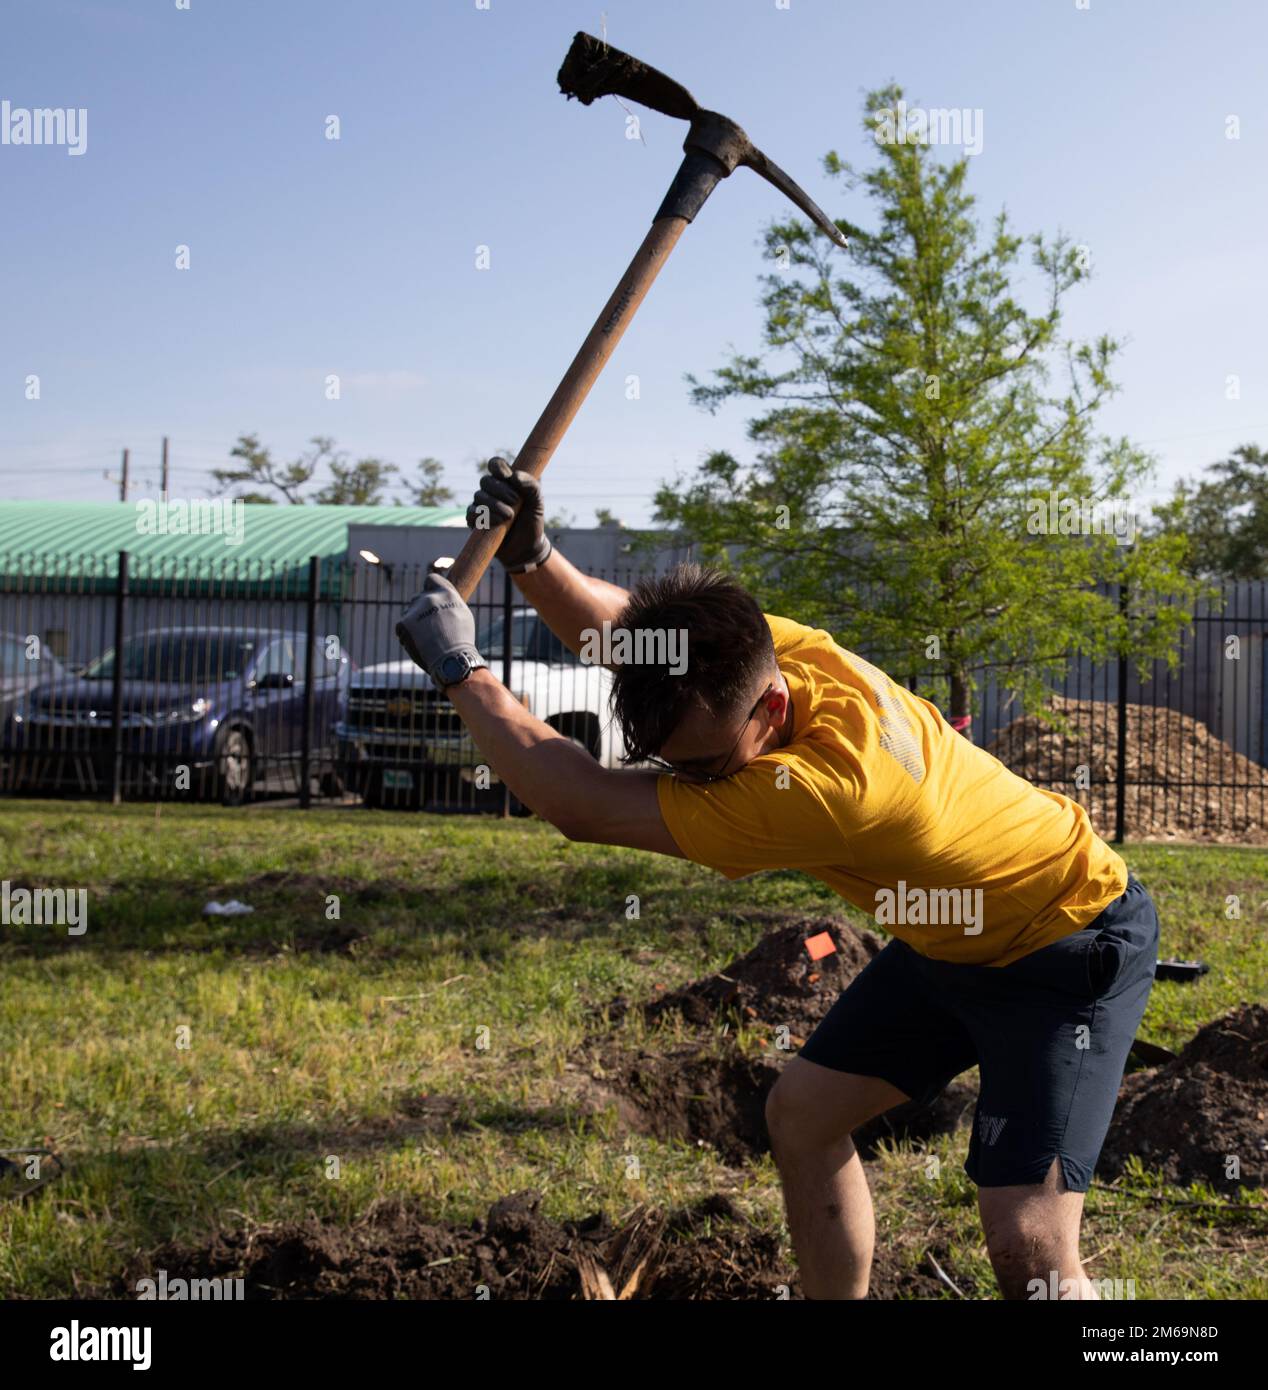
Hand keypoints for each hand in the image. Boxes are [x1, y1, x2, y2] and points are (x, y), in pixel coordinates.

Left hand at [395, 574, 487, 687]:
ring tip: (426, 638)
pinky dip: (407, 634)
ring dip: (414, 621)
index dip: (430, 588)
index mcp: (446, 593)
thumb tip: (441, 596)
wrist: (450, 660)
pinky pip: (401, 625)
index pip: (431, 579)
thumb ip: (449, 601)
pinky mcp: (403, 623)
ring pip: (409, 612)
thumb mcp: (462, 614)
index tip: (431, 597)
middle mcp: (429, 597)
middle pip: (418, 597)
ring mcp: (415, 610)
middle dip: (421, 608)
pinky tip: (419, 643)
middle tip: (430, 626)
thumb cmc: (461, 641)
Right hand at [468, 456, 551, 573]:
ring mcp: (482, 506)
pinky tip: (497, 522)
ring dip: (494, 505)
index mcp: (506, 482)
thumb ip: (532, 486)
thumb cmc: (532, 521)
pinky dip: (484, 516)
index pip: (495, 465)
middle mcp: (491, 491)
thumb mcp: (538, 503)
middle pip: (486, 480)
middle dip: (500, 490)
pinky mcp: (475, 521)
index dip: (498, 467)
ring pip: (479, 496)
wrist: (527, 547)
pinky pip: (471, 513)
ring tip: (509, 516)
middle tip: (515, 501)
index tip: (506, 475)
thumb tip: (515, 476)